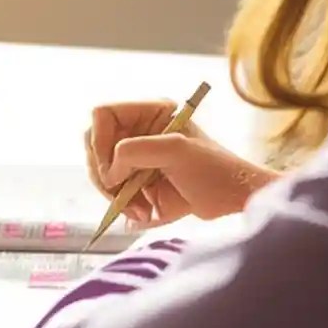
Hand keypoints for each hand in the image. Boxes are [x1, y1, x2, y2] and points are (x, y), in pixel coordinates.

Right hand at [84, 100, 278, 227]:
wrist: (233, 200)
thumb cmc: (214, 170)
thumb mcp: (176, 150)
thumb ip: (134, 151)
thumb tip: (110, 173)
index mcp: (149, 112)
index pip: (102, 115)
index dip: (99, 140)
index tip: (112, 169)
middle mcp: (138, 131)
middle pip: (94, 145)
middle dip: (104, 173)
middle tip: (118, 193)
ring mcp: (136, 157)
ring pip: (100, 171)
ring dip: (114, 194)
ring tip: (139, 211)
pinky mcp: (137, 181)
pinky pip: (112, 191)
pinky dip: (122, 206)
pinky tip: (143, 214)